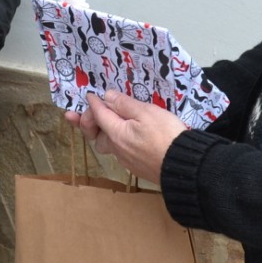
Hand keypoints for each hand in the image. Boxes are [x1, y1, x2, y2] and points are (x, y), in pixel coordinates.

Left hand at [64, 90, 186, 185]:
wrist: (183, 166)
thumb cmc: (166, 136)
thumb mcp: (147, 113)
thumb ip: (125, 105)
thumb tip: (107, 97)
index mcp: (116, 133)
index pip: (99, 115)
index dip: (93, 103)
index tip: (90, 96)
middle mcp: (117, 148)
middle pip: (95, 136)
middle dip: (87, 124)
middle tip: (78, 115)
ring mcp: (127, 160)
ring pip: (107, 146)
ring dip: (101, 135)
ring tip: (102, 126)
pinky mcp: (137, 167)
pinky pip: (120, 152)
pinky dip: (116, 142)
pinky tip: (123, 138)